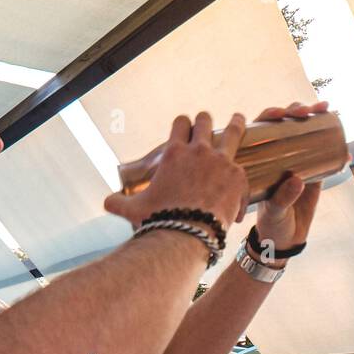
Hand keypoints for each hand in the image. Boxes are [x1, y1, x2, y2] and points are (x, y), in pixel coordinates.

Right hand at [103, 111, 249, 234]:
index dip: (184, 124)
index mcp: (174, 153)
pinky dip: (241, 178)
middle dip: (205, 121)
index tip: (187, 127)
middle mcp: (199, 151)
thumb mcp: (133, 209)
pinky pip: (243, 169)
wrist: (187, 235)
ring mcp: (221, 161)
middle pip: (205, 121)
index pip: (181, 123)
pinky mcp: (238, 176)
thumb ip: (119, 203)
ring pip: (232, 131)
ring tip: (238, 119)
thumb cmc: (159, 221)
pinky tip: (245, 181)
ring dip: (235, 124)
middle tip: (208, 123)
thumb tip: (107, 202)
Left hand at [252, 100, 330, 256]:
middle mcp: (277, 157)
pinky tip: (347, 149)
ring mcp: (297, 162)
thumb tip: (298, 179)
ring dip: (318, 119)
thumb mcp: (273, 211)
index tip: (282, 113)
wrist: (284, 240)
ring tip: (328, 110)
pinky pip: (325, 156)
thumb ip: (282, 198)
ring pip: (307, 134)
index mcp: (260, 161)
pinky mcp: (314, 173)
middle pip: (286, 124)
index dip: (272, 115)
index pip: (263, 130)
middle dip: (299, 110)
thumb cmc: (271, 224)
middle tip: (310, 109)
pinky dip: (338, 152)